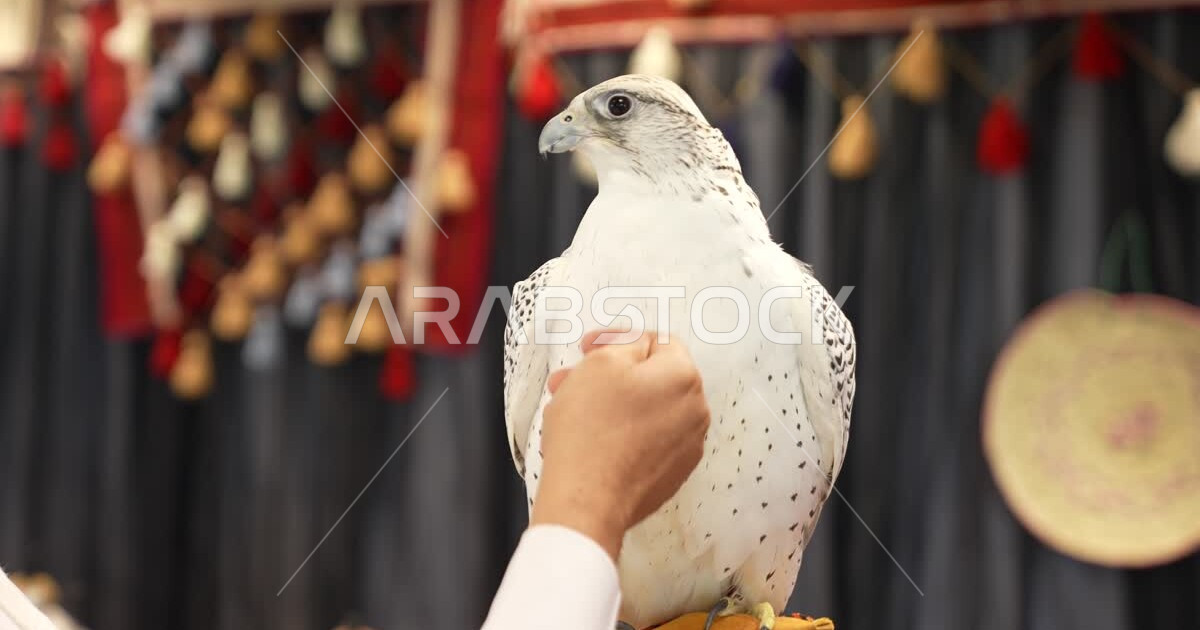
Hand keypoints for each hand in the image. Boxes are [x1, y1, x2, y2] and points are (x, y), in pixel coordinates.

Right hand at [530, 329, 710, 559]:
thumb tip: (636, 346)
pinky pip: (647, 440)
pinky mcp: (671, 474)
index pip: (657, 341)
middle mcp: (695, 411)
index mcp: (684, 377)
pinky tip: (591, 438)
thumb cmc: (591, 432)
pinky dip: (622, 434)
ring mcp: (686, 447)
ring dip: (612, 404)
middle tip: (574, 379)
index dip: (618, 339)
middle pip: (651, 378)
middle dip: (609, 375)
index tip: (590, 348)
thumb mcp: (601, 364)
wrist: (587, 500)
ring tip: (572, 411)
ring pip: (646, 410)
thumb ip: (626, 342)